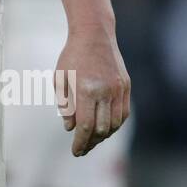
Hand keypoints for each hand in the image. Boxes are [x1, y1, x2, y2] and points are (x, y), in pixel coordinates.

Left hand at [56, 28, 129, 156]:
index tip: (75, 151)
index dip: (81, 142)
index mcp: (86, 90)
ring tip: (92, 140)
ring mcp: (118, 89)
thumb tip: (71, 128)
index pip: (86, 126)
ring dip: (104, 135)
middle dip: (92, 143)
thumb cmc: (72, 56)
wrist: (94, 35)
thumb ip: (65, 105)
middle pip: (102, 128)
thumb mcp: (60, 79)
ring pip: (115, 123)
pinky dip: (114, 124)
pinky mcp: (126, 86)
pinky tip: (104, 127)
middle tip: (82, 149)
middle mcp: (105, 91)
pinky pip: (123, 113)